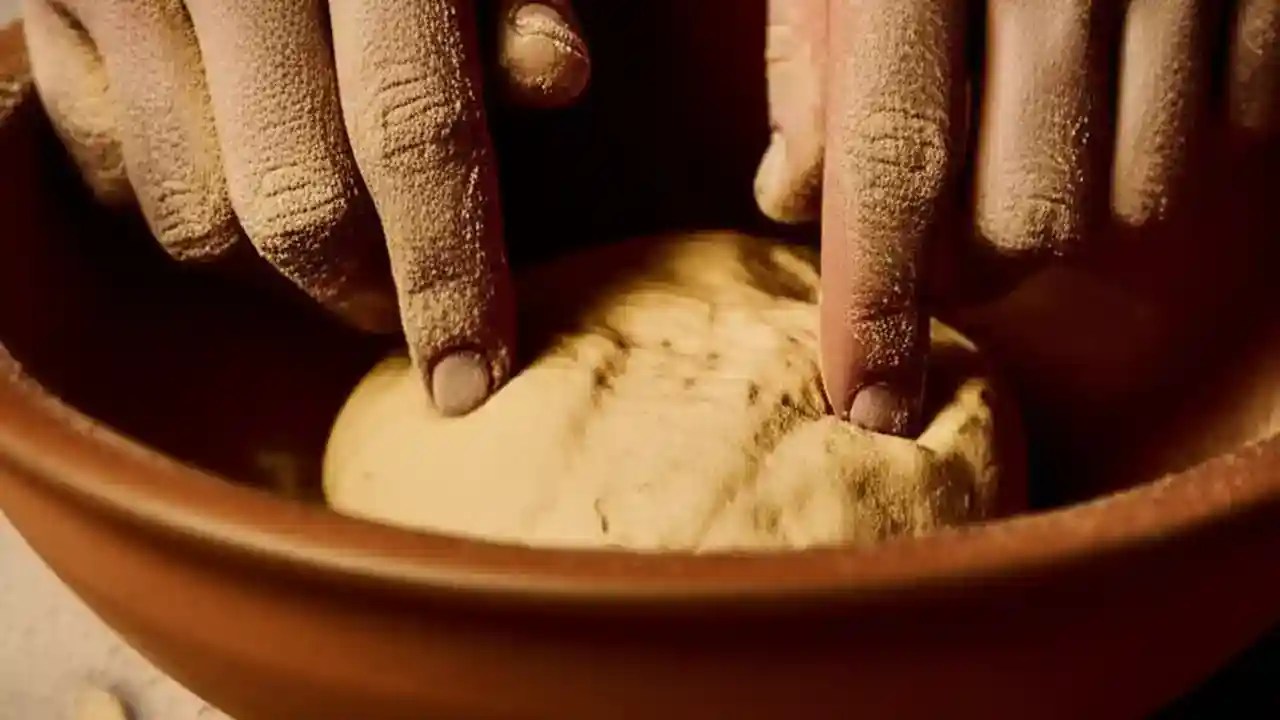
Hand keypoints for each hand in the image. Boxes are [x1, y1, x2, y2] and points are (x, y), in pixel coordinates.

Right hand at [22, 0, 590, 414]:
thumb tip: (553, 76)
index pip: (415, 131)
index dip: (449, 274)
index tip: (470, 383)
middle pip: (295, 206)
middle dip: (359, 292)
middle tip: (395, 311)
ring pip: (194, 216)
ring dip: (271, 266)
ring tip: (325, 236)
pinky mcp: (47, 2)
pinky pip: (109, 170)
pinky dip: (184, 206)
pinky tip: (234, 175)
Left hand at [756, 0, 1279, 434]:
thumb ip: (807, 56)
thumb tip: (796, 200)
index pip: (890, 160)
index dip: (876, 302)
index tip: (866, 406)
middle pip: (1029, 210)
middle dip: (973, 258)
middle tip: (939, 226)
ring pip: (1139, 193)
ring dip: (1071, 207)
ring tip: (1029, 140)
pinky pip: (1233, 127)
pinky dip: (1169, 144)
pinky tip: (1120, 89)